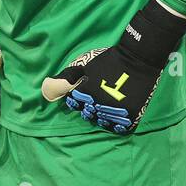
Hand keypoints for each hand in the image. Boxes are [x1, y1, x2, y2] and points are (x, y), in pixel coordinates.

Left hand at [41, 0, 185, 133]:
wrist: (137, 58)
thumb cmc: (109, 59)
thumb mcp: (85, 64)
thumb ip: (67, 77)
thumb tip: (48, 86)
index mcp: (86, 92)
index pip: (74, 103)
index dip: (76, 100)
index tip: (82, 95)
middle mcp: (99, 103)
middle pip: (87, 114)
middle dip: (89, 109)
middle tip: (95, 102)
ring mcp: (115, 110)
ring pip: (102, 122)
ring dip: (101, 117)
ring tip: (105, 109)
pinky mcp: (130, 114)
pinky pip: (120, 127)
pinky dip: (116, 125)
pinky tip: (115, 120)